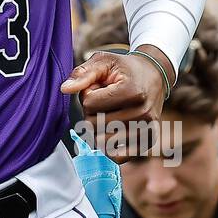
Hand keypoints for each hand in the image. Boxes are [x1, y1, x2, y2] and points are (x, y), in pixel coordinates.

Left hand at [59, 45, 171, 161]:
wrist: (154, 75)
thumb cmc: (125, 68)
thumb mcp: (104, 61)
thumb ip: (83, 74)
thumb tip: (64, 89)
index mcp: (132, 92)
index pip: (90, 104)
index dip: (88, 94)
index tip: (99, 87)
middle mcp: (142, 113)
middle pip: (94, 125)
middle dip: (91, 112)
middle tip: (103, 100)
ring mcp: (147, 129)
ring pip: (102, 142)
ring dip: (99, 129)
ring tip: (109, 112)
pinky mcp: (148, 141)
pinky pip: (118, 156)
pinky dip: (109, 146)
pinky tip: (112, 131)